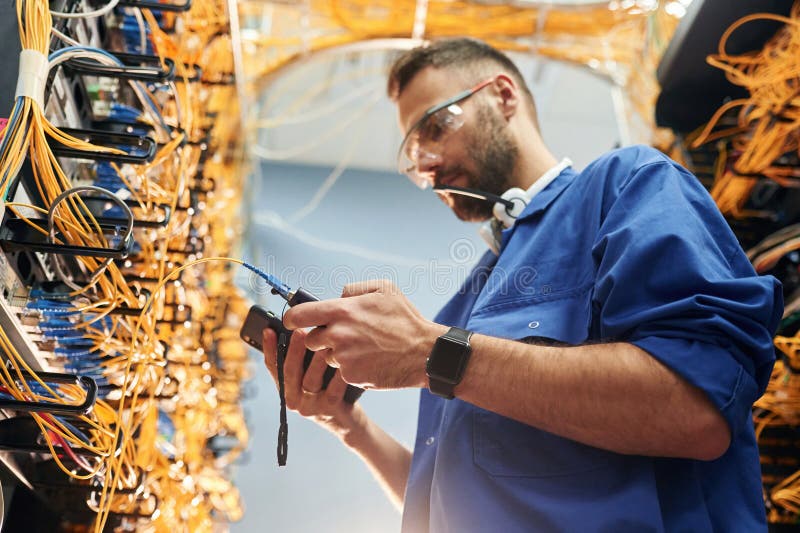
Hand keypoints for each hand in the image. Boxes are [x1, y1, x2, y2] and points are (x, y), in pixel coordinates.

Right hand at [262, 326, 363, 440]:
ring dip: (316, 361)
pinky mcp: (329, 410)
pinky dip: (338, 374)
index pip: (272, 367)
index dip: (269, 348)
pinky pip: (334, 389)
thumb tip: (298, 330)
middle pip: (290, 372)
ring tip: (323, 343)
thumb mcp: (310, 378)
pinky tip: (342, 362)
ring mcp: (310, 407)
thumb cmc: (327, 391)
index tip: (269, 330)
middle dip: (293, 350)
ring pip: (311, 380)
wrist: (345, 421)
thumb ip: (302, 361)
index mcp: (285, 389)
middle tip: (298, 331)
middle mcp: (293, 400)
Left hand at [282, 280, 446, 389]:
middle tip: (343, 335)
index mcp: (342, 311)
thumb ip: (354, 289)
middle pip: (310, 340)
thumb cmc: (405, 320)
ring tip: (363, 348)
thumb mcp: (384, 289)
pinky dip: (352, 367)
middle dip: (321, 338)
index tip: (293, 321)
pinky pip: (341, 371)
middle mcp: (337, 334)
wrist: (424, 353)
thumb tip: (338, 294)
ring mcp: (343, 357)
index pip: (298, 315)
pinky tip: (370, 360)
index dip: (292, 319)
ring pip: (326, 356)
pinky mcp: (350, 375)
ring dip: (337, 353)